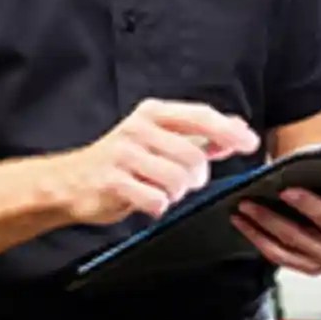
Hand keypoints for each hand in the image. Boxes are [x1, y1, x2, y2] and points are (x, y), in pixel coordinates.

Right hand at [58, 98, 259, 224]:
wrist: (70, 181)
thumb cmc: (119, 161)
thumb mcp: (160, 140)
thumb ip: (199, 136)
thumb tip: (236, 131)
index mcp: (153, 113)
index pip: (200, 116)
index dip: (228, 130)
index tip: (250, 143)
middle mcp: (138, 129)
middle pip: (193, 155)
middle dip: (197, 176)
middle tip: (185, 181)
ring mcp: (124, 154)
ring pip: (177, 179)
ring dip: (176, 193)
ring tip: (162, 190)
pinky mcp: (113, 181)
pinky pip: (155, 199)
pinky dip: (158, 206)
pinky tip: (147, 200)